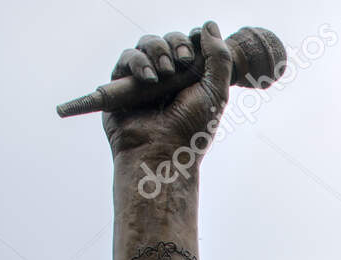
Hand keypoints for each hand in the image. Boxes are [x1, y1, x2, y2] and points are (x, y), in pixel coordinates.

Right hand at [103, 21, 231, 165]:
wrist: (162, 153)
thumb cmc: (191, 130)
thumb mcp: (216, 92)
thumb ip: (218, 58)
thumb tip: (209, 25)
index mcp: (191, 78)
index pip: (190, 44)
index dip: (192, 40)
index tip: (196, 52)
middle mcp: (167, 77)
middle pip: (169, 40)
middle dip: (176, 43)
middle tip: (182, 61)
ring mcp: (144, 80)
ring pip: (147, 43)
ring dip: (157, 50)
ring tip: (164, 73)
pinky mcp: (122, 84)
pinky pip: (127, 57)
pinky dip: (138, 62)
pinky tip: (149, 78)